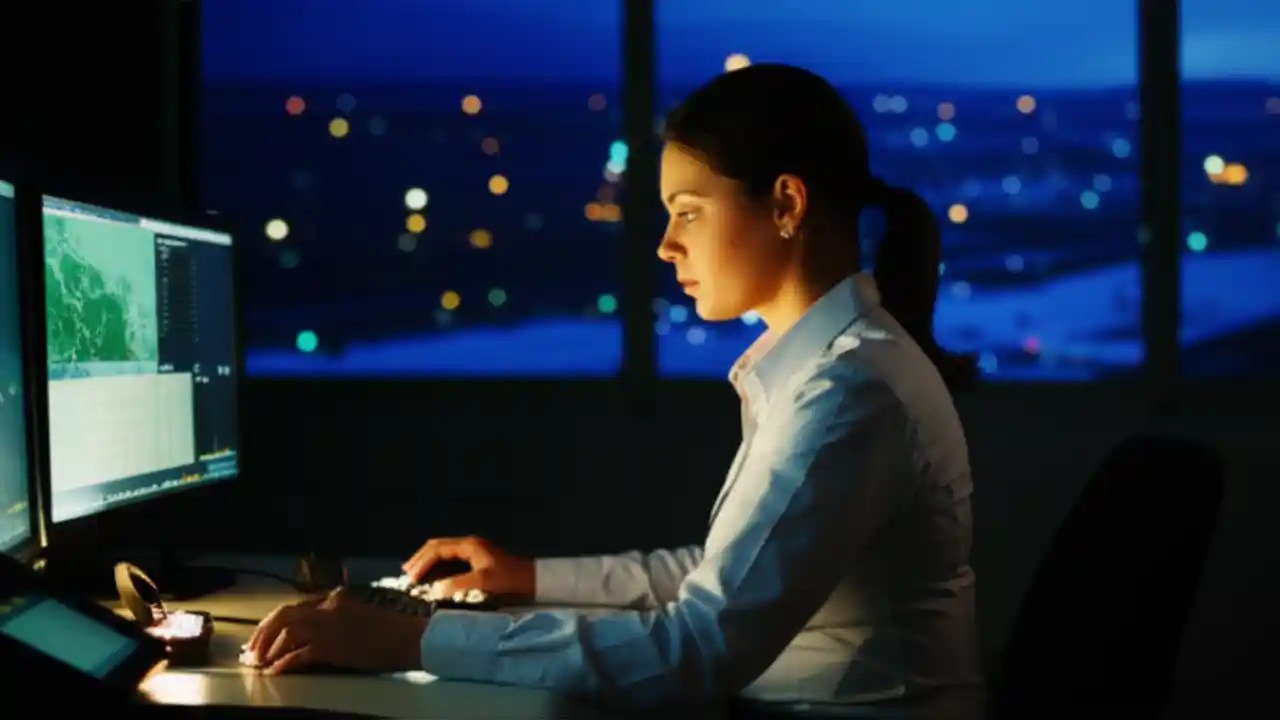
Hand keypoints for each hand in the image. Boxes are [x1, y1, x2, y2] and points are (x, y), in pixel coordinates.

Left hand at [244, 588, 426, 674]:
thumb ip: (335, 617)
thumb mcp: (359, 615)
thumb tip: (310, 634)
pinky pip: (299, 654)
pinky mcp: (333, 646)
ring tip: (258, 662)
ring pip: (286, 632)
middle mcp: (328, 607)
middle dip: (262, 632)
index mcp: (335, 598)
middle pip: (283, 614)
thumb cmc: (390, 630)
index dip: (274, 622)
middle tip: (251, 649)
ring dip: (268, 648)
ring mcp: (330, 626)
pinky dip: (283, 663)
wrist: (409, 638)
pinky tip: (275, 671)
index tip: (263, 636)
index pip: (295, 606)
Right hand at [402, 535, 534, 599]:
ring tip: (414, 574)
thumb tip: (434, 589)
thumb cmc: (509, 580)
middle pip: (437, 546)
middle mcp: (469, 544)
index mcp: (469, 545)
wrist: (532, 580)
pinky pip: (451, 559)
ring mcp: (473, 551)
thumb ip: (458, 584)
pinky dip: (438, 566)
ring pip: (443, 551)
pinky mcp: (477, 560)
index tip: (411, 577)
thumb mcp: (483, 582)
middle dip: (421, 558)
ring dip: (428, 561)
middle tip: (406, 573)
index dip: (422, 562)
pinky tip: (432, 577)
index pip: (437, 549)